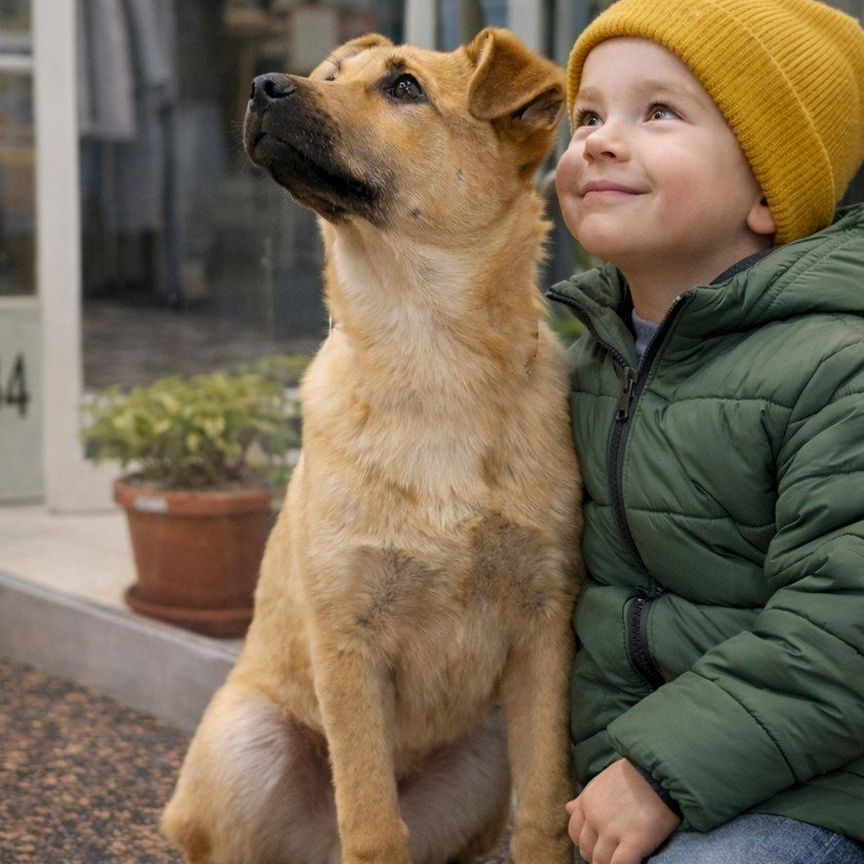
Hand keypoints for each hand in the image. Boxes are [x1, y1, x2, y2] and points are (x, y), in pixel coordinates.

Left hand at [565, 758, 680, 863]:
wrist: (659, 771)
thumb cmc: (634, 775)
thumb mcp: (602, 781)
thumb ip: (585, 798)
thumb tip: (568, 807)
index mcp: (586, 802)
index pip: (575, 833)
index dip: (586, 842)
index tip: (598, 844)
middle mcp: (594, 817)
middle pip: (586, 849)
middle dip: (596, 855)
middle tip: (611, 854)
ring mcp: (612, 830)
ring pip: (601, 861)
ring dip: (608, 863)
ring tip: (619, 860)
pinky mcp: (634, 840)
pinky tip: (632, 863)